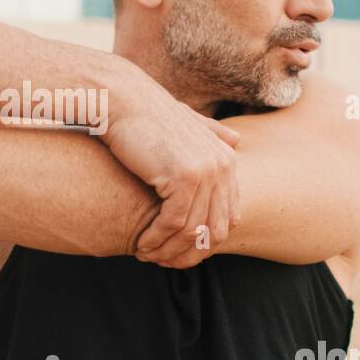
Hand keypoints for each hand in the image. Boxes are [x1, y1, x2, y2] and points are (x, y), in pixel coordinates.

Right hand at [102, 84, 240, 268]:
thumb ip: (213, 133)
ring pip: (193, 230)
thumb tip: (238, 139)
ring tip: (147, 255)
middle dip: (189, 252)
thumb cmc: (146, 112)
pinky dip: (157, 239)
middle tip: (163, 261)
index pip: (227, 216)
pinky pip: (174, 223)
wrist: (122, 99)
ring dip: (169, 249)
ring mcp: (206, 171)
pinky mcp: (184, 176)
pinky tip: (141, 245)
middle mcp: (222, 165)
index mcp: (226, 158)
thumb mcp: (187, 121)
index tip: (177, 250)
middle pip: (215, 229)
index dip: (203, 240)